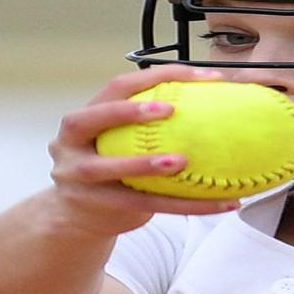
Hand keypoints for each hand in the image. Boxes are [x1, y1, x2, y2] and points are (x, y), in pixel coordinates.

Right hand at [45, 64, 241, 234]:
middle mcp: (71, 142)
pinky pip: (145, 205)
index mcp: (84, 118)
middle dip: (129, 111)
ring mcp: (77, 176)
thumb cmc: (109, 170)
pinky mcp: (97, 206)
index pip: (118, 86)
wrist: (78, 217)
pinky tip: (222, 203)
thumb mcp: (116, 142)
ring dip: (145, 163)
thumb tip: (214, 104)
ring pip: (108, 167)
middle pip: (93, 118)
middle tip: (171, 109)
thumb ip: (144, 125)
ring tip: (182, 162)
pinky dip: (186, 205)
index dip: (157, 77)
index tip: (203, 76)